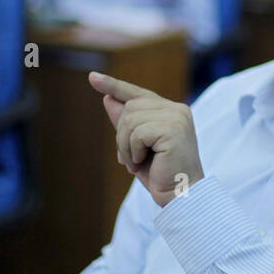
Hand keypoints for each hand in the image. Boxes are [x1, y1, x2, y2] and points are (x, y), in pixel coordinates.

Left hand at [88, 71, 202, 206]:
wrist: (181, 196)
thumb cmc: (161, 174)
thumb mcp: (137, 147)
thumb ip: (126, 123)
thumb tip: (108, 99)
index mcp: (172, 111)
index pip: (139, 94)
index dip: (114, 86)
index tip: (92, 78)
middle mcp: (177, 110)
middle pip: (129, 109)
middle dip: (122, 136)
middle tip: (132, 160)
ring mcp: (177, 118)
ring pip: (130, 121)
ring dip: (126, 147)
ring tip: (137, 163)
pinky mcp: (173, 130)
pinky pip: (137, 133)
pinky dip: (133, 151)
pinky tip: (144, 162)